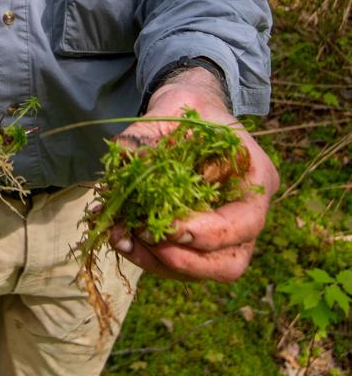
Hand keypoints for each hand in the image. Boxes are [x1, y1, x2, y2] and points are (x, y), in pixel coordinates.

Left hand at [107, 68, 278, 281]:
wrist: (191, 114)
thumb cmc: (191, 107)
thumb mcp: (174, 105)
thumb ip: (150, 130)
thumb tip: (123, 156)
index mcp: (256, 177)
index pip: (245, 222)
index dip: (208, 233)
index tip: (167, 227)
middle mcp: (248, 213)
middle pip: (230, 262)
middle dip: (183, 259)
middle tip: (141, 237)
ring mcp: (226, 233)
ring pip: (202, 270)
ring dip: (158, 262)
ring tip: (120, 237)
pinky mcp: (199, 240)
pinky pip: (179, 261)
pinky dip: (148, 255)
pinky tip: (119, 234)